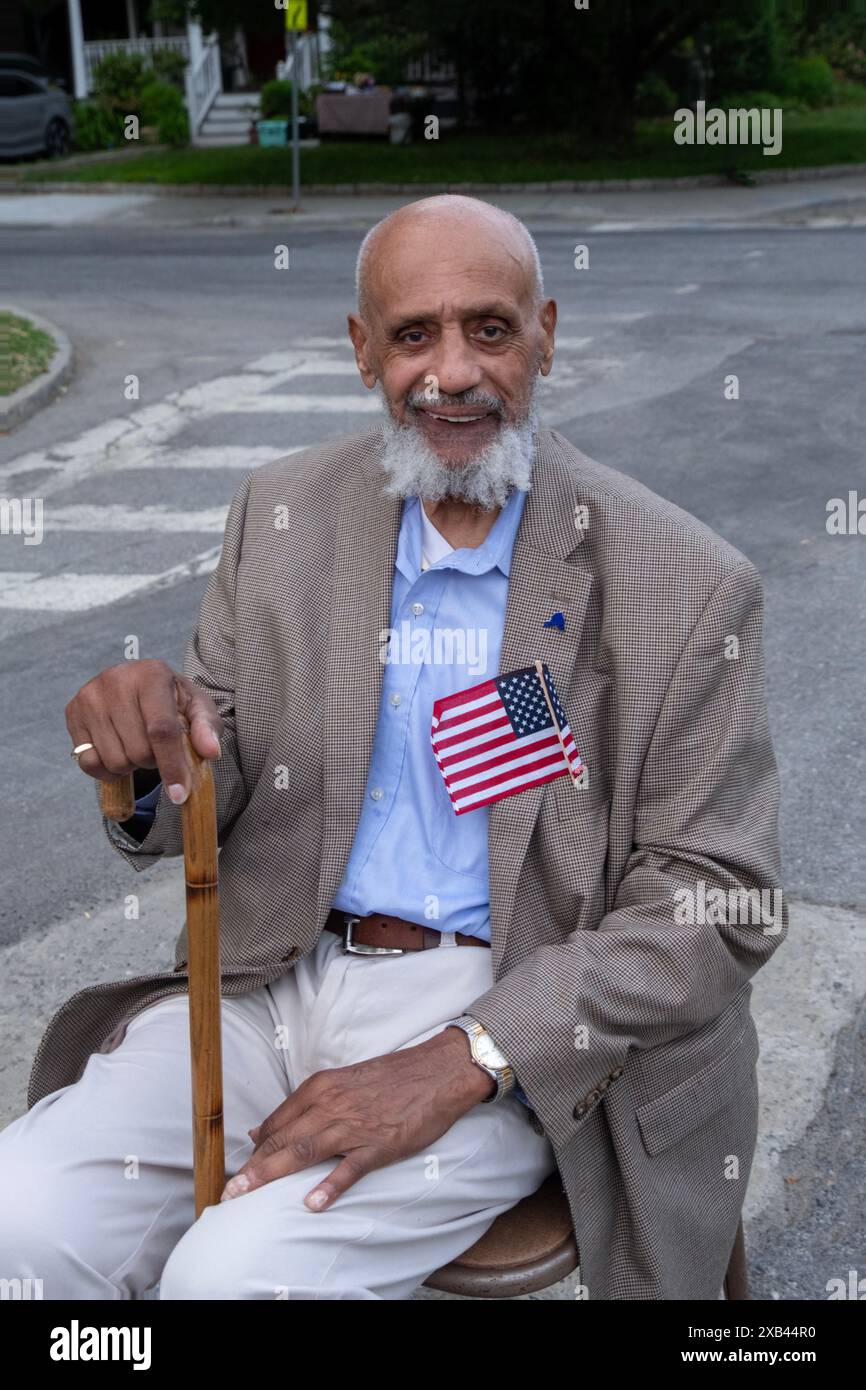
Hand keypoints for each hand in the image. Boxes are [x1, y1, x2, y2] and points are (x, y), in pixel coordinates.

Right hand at [65, 658, 222, 804]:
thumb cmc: (172, 701)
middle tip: (158, 749)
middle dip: (154, 762)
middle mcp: (116, 680)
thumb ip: (207, 728)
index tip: (180, 794)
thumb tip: (211, 752)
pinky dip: (107, 770)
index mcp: (152, 674)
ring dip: (132, 766)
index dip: (172, 765)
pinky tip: (118, 752)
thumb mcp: (197, 708)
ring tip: (139, 746)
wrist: (137, 685)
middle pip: (139, 751)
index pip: (161, 730)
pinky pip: (89, 763)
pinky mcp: (72, 712)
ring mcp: (90, 696)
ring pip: (114, 761)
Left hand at [221, 1025, 493, 1209]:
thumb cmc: (391, 1077)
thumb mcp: (342, 1082)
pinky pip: (349, 1168)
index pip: (277, 1123)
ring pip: (304, 1153)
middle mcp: (331, 1105)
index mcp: (321, 1088)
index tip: (235, 1172)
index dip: (254, 1150)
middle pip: (283, 1140)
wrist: (437, 1070)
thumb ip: (303, 1105)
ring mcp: (355, 1126)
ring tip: (247, 1196)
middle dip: (252, 1168)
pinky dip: (330, 1186)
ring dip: (272, 1175)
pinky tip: (312, 1203)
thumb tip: (261, 1128)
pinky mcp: (379, 1144)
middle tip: (228, 1193)